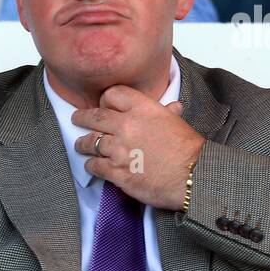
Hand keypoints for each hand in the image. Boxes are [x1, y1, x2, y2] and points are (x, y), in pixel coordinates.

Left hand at [71, 85, 204, 209]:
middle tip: (77, 119)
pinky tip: (92, 165)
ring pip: (90, 142)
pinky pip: (94, 165)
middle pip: (94, 117)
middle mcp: (127, 125)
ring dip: (83, 144)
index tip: (102, 106)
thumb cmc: (188, 150)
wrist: (193, 176)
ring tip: (81, 145)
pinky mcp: (116, 171)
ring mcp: (119, 149)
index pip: (113, 94)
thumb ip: (166, 114)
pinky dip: (91, 165)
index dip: (105, 100)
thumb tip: (171, 107)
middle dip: (82, 118)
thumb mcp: (177, 123)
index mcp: (143, 109)